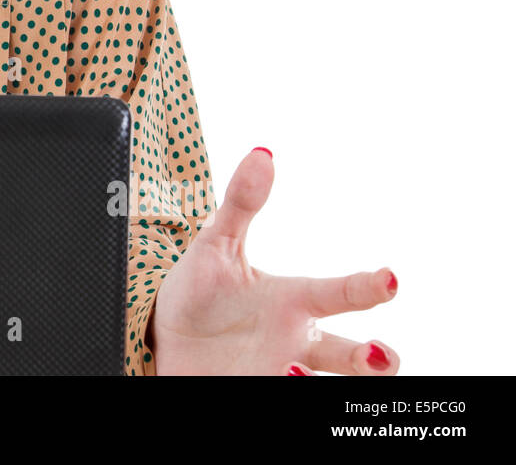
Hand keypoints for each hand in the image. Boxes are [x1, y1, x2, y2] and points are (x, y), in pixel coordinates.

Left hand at [149, 147, 399, 374]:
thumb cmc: (200, 290)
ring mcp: (279, 373)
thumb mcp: (215, 245)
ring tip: (295, 370)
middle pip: (353, 359)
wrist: (161, 335)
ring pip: (328, 388)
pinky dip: (289, 391)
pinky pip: (284, 401)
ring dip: (326, 385)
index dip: (370, 286)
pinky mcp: (254, 391)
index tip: (391, 278)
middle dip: (375, 361)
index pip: (341, 294)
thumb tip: (262, 153)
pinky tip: (277, 377)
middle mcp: (297, 343)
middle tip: (376, 355)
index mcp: (294, 302)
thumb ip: (240, 204)